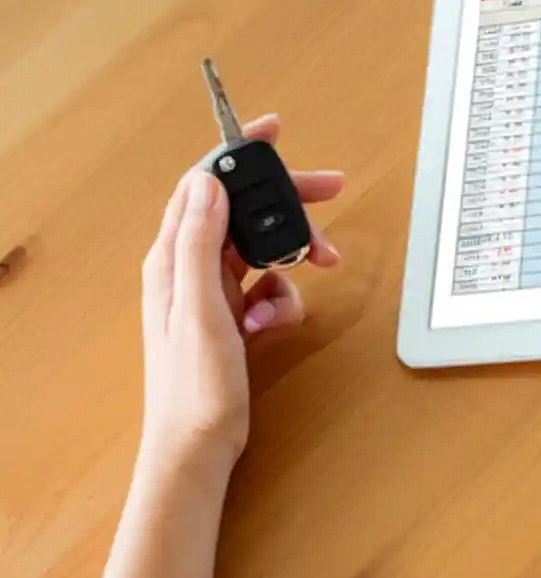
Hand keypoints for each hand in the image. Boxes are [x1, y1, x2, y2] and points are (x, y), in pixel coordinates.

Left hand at [139, 114, 342, 468]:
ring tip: (318, 270)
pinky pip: (269, 287)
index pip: (202, 183)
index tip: (273, 130)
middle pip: (242, 211)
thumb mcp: (200, 309)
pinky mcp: (232, 315)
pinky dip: (283, 299)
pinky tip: (275, 324)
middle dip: (287, 202)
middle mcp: (189, 267)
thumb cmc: (193, 388)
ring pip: (262, 249)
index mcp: (172, 257)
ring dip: (293, 258)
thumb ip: (200, 243)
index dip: (236, 151)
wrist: (196, 447)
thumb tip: (208, 181)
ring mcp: (212, 291)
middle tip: (332, 190)